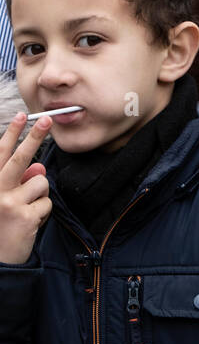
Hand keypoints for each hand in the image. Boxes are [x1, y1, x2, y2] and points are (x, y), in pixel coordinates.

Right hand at [0, 113, 52, 264]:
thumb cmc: (0, 229)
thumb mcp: (3, 202)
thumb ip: (18, 183)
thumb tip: (39, 167)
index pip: (0, 155)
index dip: (11, 134)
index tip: (21, 115)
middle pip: (20, 159)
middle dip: (34, 136)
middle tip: (47, 120)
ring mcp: (9, 204)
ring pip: (40, 183)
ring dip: (39, 196)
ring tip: (25, 213)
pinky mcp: (25, 217)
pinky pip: (47, 204)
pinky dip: (42, 214)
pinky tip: (28, 226)